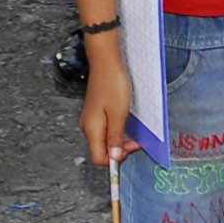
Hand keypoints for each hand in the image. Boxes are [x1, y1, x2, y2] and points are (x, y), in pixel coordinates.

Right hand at [77, 41, 134, 165]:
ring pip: (104, 139)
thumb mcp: (118, 114)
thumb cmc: (112, 84)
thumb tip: (114, 158)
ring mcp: (91, 119)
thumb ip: (115, 137)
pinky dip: (116, 131)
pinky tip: (124, 123)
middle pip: (102, 149)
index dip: (115, 160)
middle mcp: (88, 126)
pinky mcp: (96, 113)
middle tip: (135, 142)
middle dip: (119, 150)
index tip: (130, 151)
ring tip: (132, 132)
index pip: (99, 158)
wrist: (105, 63)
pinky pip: (105, 129)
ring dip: (119, 140)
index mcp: (91, 129)